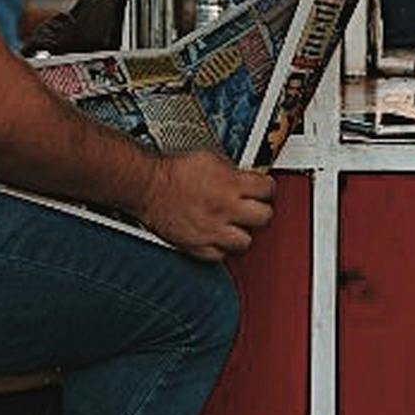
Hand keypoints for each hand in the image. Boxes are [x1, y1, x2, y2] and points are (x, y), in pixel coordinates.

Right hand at [142, 149, 275, 262]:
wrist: (147, 186)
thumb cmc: (172, 172)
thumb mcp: (210, 158)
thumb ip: (233, 171)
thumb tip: (246, 176)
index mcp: (230, 184)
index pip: (268, 189)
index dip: (267, 187)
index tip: (262, 188)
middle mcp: (224, 209)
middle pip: (264, 218)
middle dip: (261, 211)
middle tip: (253, 207)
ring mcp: (212, 230)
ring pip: (246, 242)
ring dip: (243, 233)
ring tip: (236, 225)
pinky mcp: (197, 246)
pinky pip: (220, 256)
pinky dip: (221, 248)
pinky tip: (217, 237)